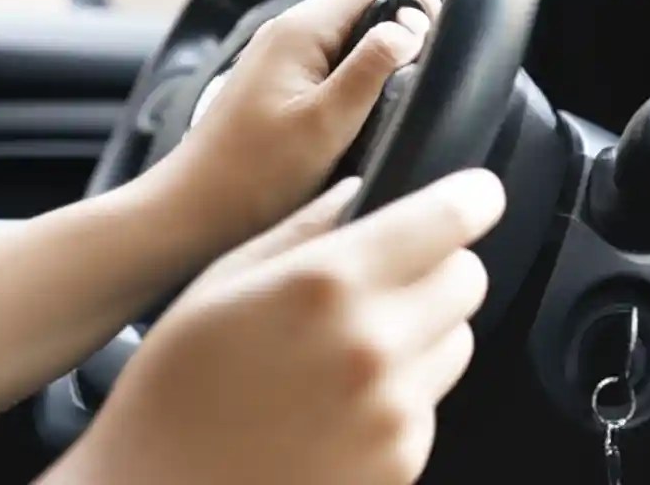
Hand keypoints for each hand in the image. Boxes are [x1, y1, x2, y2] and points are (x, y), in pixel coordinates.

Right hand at [44, 169, 503, 484]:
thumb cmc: (174, 391)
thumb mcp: (220, 285)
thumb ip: (302, 229)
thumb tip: (359, 191)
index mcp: (327, 284)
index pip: (450, 219)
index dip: (472, 197)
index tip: (475, 194)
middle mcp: (374, 345)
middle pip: (469, 279)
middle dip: (441, 267)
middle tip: (389, 278)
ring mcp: (394, 411)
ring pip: (458, 341)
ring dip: (426, 331)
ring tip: (350, 348)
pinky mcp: (402, 462)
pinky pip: (432, 402)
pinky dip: (405, 392)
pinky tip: (341, 402)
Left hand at [138, 0, 440, 256]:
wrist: (193, 212)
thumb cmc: (252, 176)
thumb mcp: (326, 122)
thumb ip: (374, 67)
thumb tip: (416, 23)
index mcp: (305, 27)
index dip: (426, 11)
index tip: (430, 64)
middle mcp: (295, 30)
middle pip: (379, 7)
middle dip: (407, 44)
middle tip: (407, 100)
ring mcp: (288, 56)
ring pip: (361, 40)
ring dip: (384, 72)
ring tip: (381, 120)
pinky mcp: (284, 83)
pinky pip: (339, 68)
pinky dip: (360, 91)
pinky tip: (357, 130)